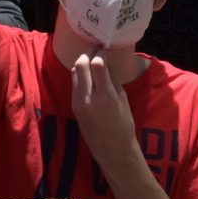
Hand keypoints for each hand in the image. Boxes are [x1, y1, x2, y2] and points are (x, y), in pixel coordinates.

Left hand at [67, 53, 139, 167]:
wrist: (113, 148)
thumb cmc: (124, 124)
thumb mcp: (123, 99)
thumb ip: (112, 80)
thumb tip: (105, 61)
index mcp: (106, 96)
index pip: (97, 65)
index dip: (100, 53)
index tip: (105, 49)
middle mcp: (89, 98)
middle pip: (80, 65)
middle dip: (87, 53)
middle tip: (95, 50)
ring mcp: (78, 102)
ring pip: (74, 73)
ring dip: (82, 63)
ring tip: (91, 61)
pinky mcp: (73, 107)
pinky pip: (74, 84)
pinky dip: (80, 76)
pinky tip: (88, 76)